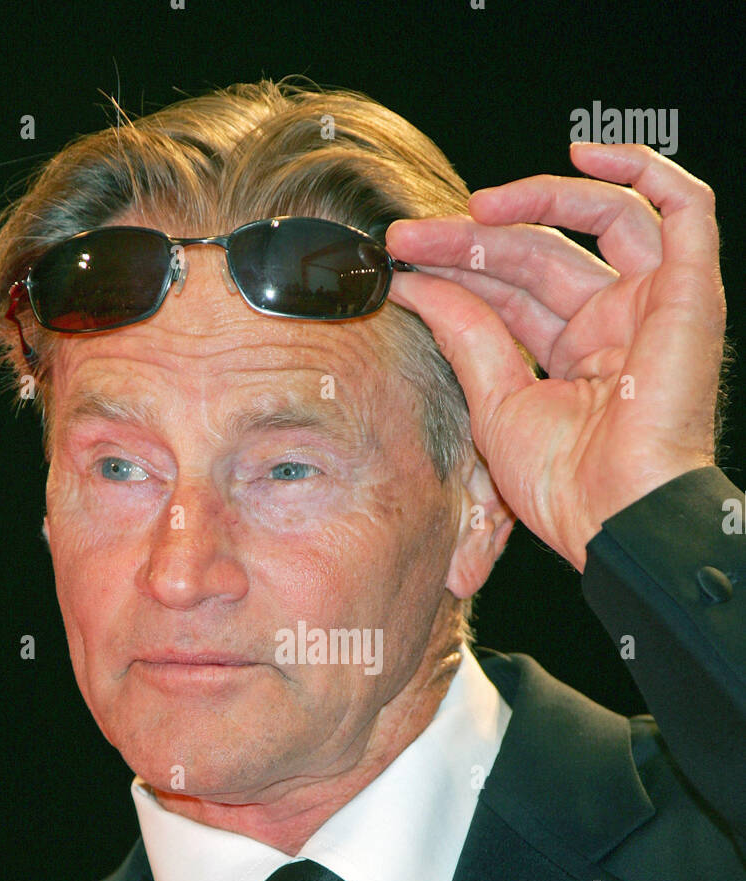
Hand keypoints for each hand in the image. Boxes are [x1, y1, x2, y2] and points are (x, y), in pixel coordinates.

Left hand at [386, 143, 725, 572]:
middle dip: (474, 240)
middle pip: (544, 254)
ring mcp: (654, 305)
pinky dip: (642, 171)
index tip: (400, 262)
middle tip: (410, 237)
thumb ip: (466, 335)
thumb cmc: (566, 485)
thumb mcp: (496, 403)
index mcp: (576, 358)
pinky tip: (579, 155)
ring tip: (473, 207)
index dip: (458, 269)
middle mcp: (616, 326)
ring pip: (599, 222)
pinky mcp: (691, 291)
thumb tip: (416, 283)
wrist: (615, 514)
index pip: (513, 291)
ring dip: (536, 202)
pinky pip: (684, 209)